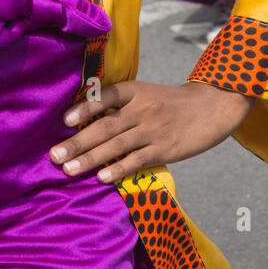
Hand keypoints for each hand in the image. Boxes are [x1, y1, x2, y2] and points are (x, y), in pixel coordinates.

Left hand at [50, 79, 252, 182]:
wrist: (213, 106)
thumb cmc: (171, 102)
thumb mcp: (146, 93)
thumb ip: (121, 104)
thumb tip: (86, 120)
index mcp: (135, 90)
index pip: (105, 96)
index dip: (84, 108)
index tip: (64, 121)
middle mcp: (142, 108)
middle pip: (105, 126)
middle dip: (77, 142)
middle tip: (54, 156)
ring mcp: (153, 129)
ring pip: (116, 145)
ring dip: (90, 159)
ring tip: (68, 169)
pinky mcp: (166, 149)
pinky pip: (138, 160)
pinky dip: (119, 169)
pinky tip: (102, 178)